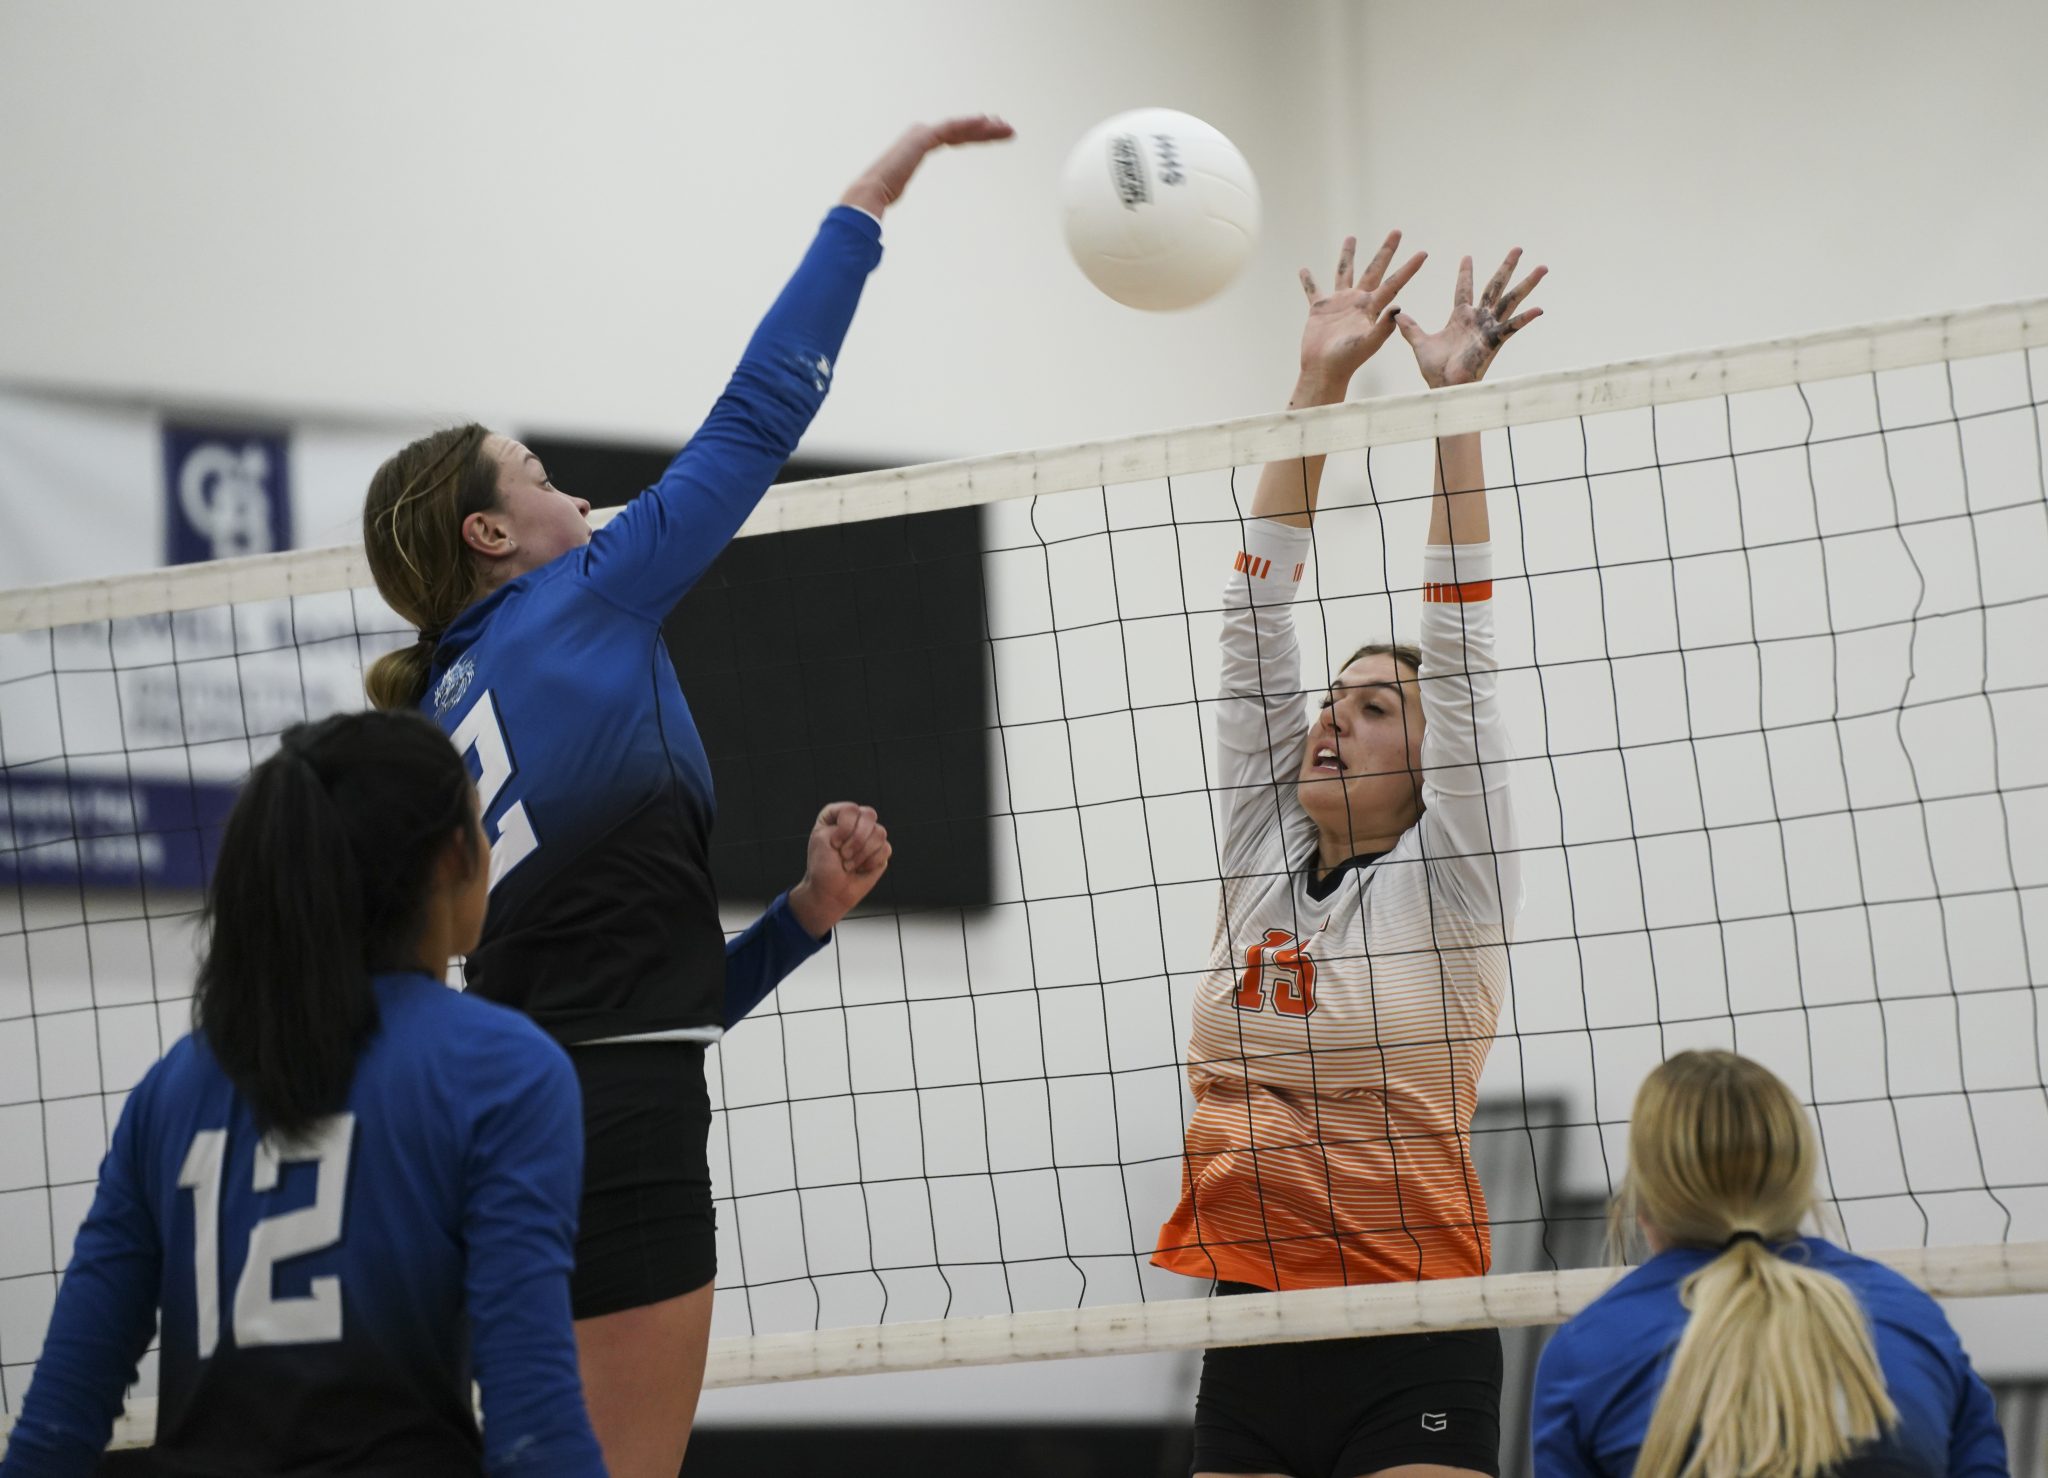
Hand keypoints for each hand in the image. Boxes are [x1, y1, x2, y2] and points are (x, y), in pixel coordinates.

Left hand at [786, 803, 891, 937]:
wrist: (830, 891)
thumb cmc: (822, 865)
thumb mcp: (822, 838)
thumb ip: (845, 823)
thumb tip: (872, 826)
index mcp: (839, 815)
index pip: (851, 809)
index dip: (844, 828)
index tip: (833, 844)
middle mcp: (856, 822)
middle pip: (869, 815)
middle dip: (856, 840)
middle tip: (844, 854)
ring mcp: (870, 836)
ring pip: (880, 833)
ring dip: (862, 854)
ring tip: (849, 864)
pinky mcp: (881, 851)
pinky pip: (886, 849)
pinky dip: (871, 862)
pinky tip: (861, 868)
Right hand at [840, 115, 1013, 216]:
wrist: (869, 193)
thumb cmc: (881, 198)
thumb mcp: (898, 191)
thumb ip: (899, 192)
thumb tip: (893, 206)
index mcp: (918, 145)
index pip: (954, 137)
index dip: (976, 135)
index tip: (994, 135)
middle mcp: (920, 135)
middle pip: (961, 130)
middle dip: (987, 130)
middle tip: (1008, 130)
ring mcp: (921, 134)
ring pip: (960, 127)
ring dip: (985, 127)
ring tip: (1006, 129)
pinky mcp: (922, 138)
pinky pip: (951, 128)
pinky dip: (970, 125)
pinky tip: (987, 123)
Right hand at [1295, 231, 1427, 392]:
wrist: (1324, 370)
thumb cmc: (1347, 360)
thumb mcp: (1369, 343)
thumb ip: (1383, 327)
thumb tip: (1398, 307)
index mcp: (1372, 307)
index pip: (1395, 283)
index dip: (1409, 268)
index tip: (1424, 253)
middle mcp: (1358, 301)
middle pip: (1375, 269)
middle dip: (1386, 250)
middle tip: (1397, 230)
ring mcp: (1339, 304)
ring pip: (1345, 272)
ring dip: (1348, 255)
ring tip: (1351, 237)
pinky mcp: (1320, 309)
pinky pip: (1313, 290)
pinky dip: (1308, 281)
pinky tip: (1303, 269)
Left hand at [1395, 247, 1544, 387]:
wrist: (1444, 387)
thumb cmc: (1435, 370)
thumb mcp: (1420, 343)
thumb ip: (1410, 327)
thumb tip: (1396, 313)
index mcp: (1461, 317)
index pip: (1464, 288)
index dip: (1466, 273)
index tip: (1467, 256)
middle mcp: (1478, 319)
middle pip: (1495, 286)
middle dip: (1507, 267)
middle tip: (1518, 248)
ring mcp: (1489, 328)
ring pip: (1510, 300)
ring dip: (1526, 284)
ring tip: (1542, 267)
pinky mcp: (1494, 341)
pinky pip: (1512, 328)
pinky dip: (1525, 319)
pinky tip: (1539, 309)